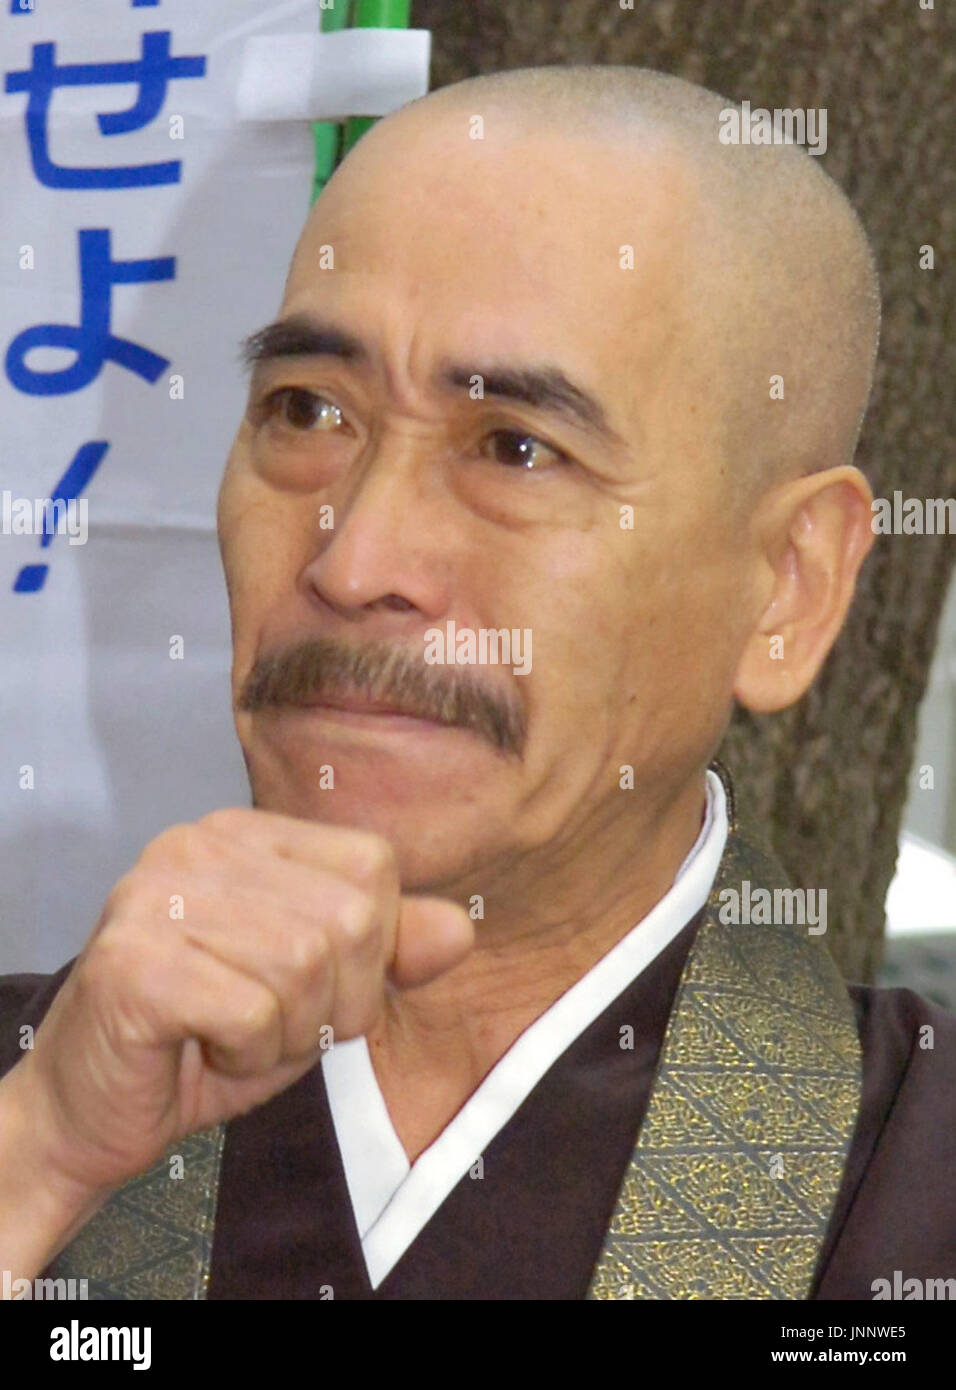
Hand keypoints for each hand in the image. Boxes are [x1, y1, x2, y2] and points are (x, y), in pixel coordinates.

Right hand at [15, 809, 473, 1196]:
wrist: (94, 1109)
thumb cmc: (210, 1038)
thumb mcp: (322, 990)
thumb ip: (390, 951)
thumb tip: (462, 929)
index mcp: (244, 831)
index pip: (373, 863)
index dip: (373, 948)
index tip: (318, 987)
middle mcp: (196, 844)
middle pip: (349, 917)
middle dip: (333, 1000)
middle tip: (271, 1023)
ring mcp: (156, 895)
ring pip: (305, 965)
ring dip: (287, 1032)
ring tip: (233, 1033)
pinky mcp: (132, 961)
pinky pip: (254, 1012)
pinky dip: (248, 1053)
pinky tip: (201, 1046)